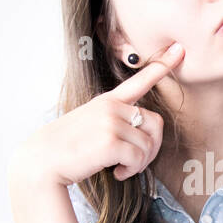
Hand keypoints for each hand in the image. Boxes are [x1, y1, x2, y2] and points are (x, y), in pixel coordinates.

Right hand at [16, 42, 184, 187]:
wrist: (42, 160)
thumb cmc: (67, 147)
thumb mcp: (90, 122)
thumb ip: (115, 121)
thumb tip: (142, 135)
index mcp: (108, 101)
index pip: (138, 81)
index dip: (162, 66)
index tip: (179, 50)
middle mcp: (111, 107)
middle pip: (156, 124)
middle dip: (152, 148)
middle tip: (136, 162)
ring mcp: (111, 123)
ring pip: (148, 145)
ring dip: (140, 164)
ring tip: (122, 168)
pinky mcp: (110, 142)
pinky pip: (138, 158)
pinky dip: (131, 171)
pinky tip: (117, 173)